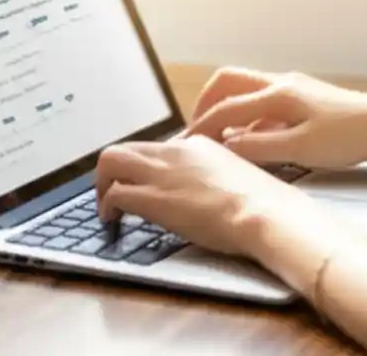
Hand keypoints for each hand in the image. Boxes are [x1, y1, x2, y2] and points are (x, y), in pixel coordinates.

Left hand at [95, 135, 331, 256]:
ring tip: (106, 208)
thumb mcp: (238, 176)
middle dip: (112, 171)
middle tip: (112, 192)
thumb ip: (216, 176)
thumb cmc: (262, 202)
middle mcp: (175, 151)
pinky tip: (112, 221)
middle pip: (126, 148)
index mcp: (198, 144)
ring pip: (111, 161)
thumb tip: (209, 192)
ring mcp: (162, 172)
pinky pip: (115, 193)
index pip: (159, 149)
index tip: (149, 185)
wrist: (264, 212)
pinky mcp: (153, 197)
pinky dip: (106, 207)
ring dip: (102, 184)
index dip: (147, 169)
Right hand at [186, 67, 366, 168]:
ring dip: (230, 109)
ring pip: (249, 91)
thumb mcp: (301, 149)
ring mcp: (296, 89)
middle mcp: (282, 84)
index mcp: (277, 94)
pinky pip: (267, 102)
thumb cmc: (351, 136)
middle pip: (230, 82)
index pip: (226, 107)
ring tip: (220, 137)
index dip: (202, 126)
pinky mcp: (307, 100)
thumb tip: (226, 145)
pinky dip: (251, 117)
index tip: (184, 144)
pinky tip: (255, 139)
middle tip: (197, 128)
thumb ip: (260, 147)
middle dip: (208, 102)